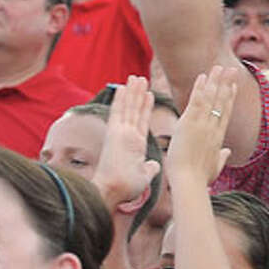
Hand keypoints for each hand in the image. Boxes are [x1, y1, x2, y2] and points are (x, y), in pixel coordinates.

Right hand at [92, 76, 160, 205]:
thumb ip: (149, 168)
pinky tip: (123, 86)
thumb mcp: (143, 175)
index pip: (141, 121)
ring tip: (136, 77)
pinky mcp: (114, 133)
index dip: (145, 107)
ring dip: (132, 92)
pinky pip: (118, 113)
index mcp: (134, 145)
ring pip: (128, 108)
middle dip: (138, 94)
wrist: (115, 191)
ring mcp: (119, 134)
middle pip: (133, 111)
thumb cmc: (127, 188)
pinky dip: (121, 99)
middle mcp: (126, 137)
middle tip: (141, 78)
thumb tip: (154, 165)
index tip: (149, 94)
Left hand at [166, 66, 236, 186]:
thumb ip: (221, 158)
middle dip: (226, 84)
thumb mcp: (214, 168)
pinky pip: (197, 102)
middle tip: (230, 69)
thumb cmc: (200, 180)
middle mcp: (213, 128)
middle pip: (222, 102)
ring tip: (219, 66)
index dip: (230, 98)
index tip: (233, 86)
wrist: (189, 182)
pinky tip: (202, 76)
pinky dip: (200, 88)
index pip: (225, 113)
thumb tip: (227, 153)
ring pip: (212, 98)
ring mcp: (203, 125)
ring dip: (215, 81)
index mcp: (218, 138)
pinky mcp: (190, 124)